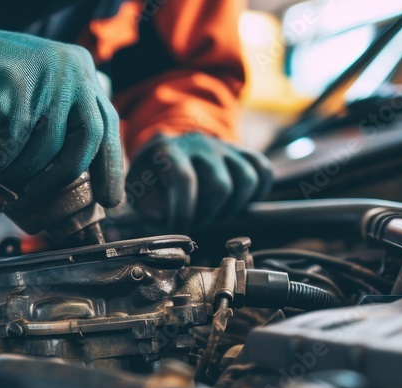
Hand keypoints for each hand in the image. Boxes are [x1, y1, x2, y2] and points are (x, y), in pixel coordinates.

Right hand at [0, 30, 122, 206]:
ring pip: (45, 149)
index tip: (110, 199)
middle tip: (41, 196)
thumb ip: (61, 119)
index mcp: (81, 71)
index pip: (108, 125)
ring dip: (20, 175)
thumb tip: (82, 177)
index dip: (111, 167)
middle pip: (88, 139)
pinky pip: (12, 146)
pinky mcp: (14, 88)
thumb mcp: (35, 93)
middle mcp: (71, 70)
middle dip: (65, 177)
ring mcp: (45, 77)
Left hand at [127, 133, 271, 232]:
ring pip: (247, 178)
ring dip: (233, 207)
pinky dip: (257, 192)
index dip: (184, 211)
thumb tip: (167, 222)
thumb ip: (148, 208)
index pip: (184, 180)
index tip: (180, 228)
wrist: (167, 151)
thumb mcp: (138, 191)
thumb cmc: (152, 178)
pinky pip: (263, 170)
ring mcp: (224, 147)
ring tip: (216, 214)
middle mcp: (200, 144)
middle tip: (196, 223)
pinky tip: (238, 203)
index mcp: (169, 151)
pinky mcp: (242, 152)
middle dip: (209, 215)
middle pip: (220, 186)